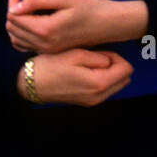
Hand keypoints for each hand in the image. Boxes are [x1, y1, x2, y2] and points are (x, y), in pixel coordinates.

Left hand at [6, 0, 147, 53]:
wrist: (110, 24)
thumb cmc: (91, 6)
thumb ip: (37, 1)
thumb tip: (15, 7)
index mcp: (44, 30)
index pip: (13, 17)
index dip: (12, 1)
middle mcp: (42, 44)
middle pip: (11, 28)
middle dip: (13, 10)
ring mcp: (46, 50)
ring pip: (15, 38)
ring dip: (16, 22)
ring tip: (27, 8)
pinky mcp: (50, 52)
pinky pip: (24, 45)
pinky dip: (21, 34)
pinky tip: (31, 21)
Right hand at [17, 49, 133, 106]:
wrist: (30, 84)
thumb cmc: (50, 66)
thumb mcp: (75, 54)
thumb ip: (99, 57)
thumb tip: (110, 61)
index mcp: (99, 83)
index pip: (126, 69)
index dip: (116, 57)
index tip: (98, 52)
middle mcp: (100, 96)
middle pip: (125, 78)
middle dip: (115, 66)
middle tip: (95, 58)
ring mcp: (94, 102)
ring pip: (116, 85)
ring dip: (108, 73)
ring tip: (87, 65)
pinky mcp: (87, 103)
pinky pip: (105, 90)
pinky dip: (101, 80)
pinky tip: (83, 73)